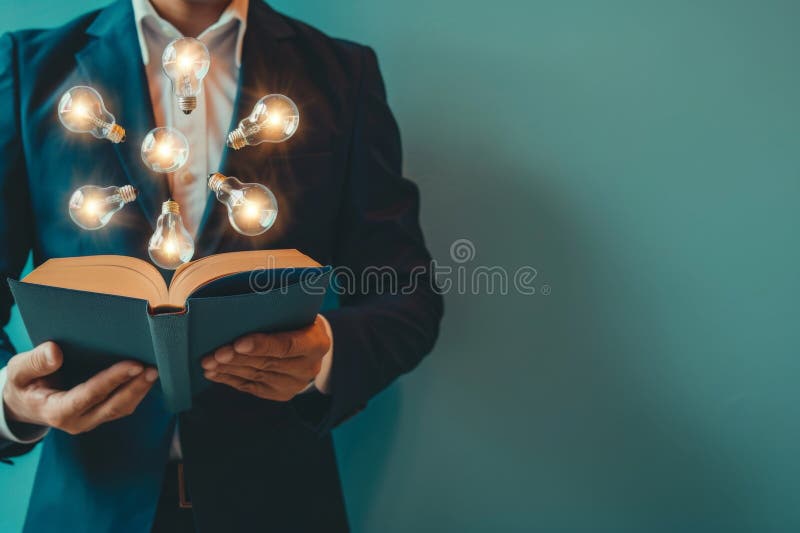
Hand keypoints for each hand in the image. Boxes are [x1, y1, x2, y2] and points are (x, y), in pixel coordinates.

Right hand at [3, 341, 157, 434]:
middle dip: (135, 387)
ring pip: (121, 409)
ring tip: (156, 370)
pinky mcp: (99, 415)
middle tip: (153, 368)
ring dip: (140, 390)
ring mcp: (90, 420)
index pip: (89, 395)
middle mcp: (77, 421)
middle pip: (112, 406)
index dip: (112, 381)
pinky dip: (136, 391)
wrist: (24, 403)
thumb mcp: (19, 371)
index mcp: (56, 411)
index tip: (134, 365)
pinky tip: (146, 376)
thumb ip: (35, 362)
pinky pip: (122, 406)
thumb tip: (55, 352)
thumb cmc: (24, 383)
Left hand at [201, 315, 330, 401]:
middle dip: (238, 358)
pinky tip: (213, 372)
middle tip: (216, 353)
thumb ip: (275, 313)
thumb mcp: (295, 312)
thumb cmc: (296, 322)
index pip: (288, 345)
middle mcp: (308, 367)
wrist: (310, 346)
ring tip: (208, 362)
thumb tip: (239, 310)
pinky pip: (250, 387)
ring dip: (229, 369)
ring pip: (256, 375)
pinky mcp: (279, 394)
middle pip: (268, 362)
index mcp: (316, 343)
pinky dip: (229, 379)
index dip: (262, 345)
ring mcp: (294, 384)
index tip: (239, 343)